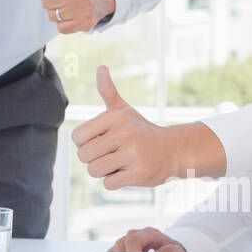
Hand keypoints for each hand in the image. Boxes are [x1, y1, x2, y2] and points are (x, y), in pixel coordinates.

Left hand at [72, 65, 175, 188]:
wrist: (173, 150)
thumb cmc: (142, 131)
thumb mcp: (124, 110)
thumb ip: (108, 91)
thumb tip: (101, 67)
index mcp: (115, 116)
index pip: (77, 137)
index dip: (85, 143)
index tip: (100, 141)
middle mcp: (124, 133)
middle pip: (84, 156)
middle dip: (94, 159)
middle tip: (111, 154)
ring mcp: (132, 154)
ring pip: (94, 171)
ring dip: (104, 171)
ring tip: (120, 163)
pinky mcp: (139, 174)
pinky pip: (109, 184)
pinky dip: (115, 181)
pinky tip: (128, 171)